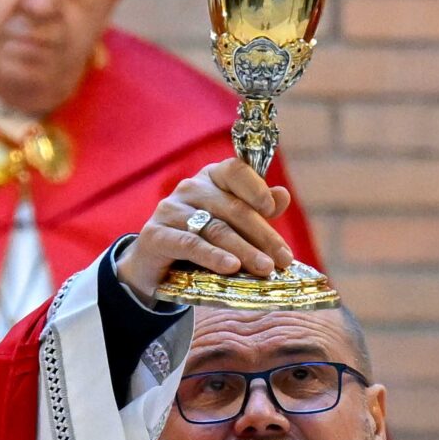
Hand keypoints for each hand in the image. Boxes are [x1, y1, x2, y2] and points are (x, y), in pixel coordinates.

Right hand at [116, 158, 294, 303]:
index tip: (272, 209)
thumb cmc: (201, 239)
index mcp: (212, 177)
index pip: (236, 171)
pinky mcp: (155, 235)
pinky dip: (213, 256)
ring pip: (215, 229)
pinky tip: (232, 267)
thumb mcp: (231, 223)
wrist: (155, 266)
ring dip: (244, 250)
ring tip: (265, 268)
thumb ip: (256, 209)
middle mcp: (190, 188)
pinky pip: (190, 244)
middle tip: (283, 259)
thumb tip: (282, 195)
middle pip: (233, 208)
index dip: (256, 188)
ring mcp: (170, 210)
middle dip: (262, 235)